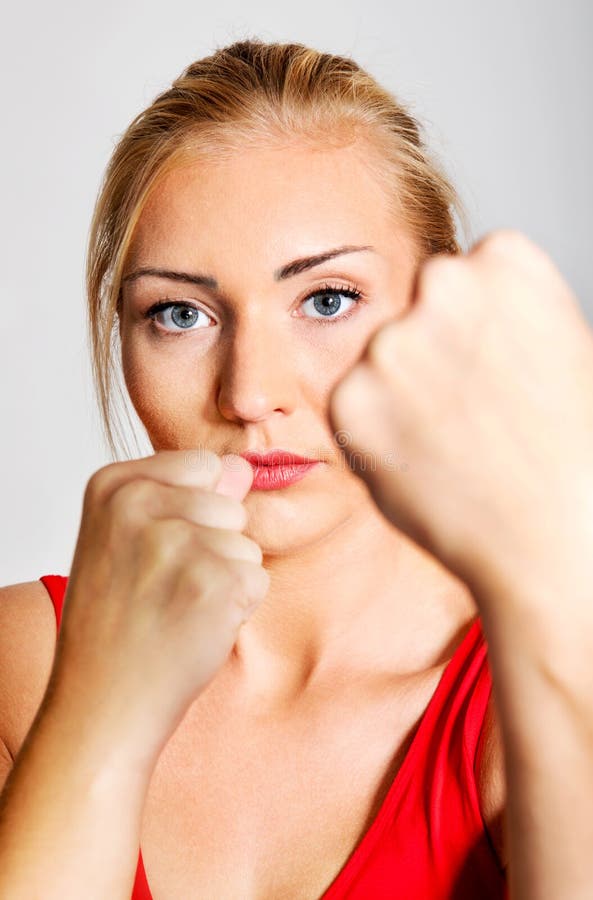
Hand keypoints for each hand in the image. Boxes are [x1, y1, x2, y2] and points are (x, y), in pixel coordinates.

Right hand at [48, 449, 268, 762]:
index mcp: (113, 485)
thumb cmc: (116, 624)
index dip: (195, 514)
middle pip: (232, 506)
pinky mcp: (214, 582)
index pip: (205, 466)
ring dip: (225, 580)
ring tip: (177, 610)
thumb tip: (241, 467)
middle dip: (213, 548)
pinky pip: (257, 579)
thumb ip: (184, 496)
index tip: (152, 551)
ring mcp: (176, 543)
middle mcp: (139, 504)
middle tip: (164, 589)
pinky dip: (237, 608)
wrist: (103, 704)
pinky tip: (194, 628)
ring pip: (246, 545)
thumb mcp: (127, 541)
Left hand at [328, 230, 592, 610]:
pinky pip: (355, 407)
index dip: (477, 332)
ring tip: (453, 446)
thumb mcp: (560, 350)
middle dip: (431, 352)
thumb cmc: (571, 452)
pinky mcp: (348, 399)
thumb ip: (499, 318)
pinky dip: (375, 435)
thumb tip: (454, 320)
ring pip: (381, 361)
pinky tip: (424, 464)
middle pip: (416, 311)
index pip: (465, 276)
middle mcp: (442, 284)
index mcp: (506, 260)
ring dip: (400, 394)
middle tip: (469, 411)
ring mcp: (390, 342)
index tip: (495, 370)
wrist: (555, 536)